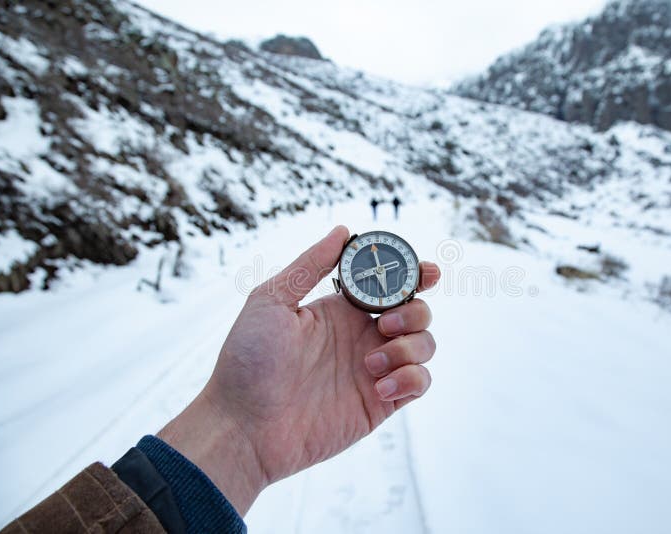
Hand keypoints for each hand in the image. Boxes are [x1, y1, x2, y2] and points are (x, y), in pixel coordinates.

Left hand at [157, 226, 440, 514]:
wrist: (243, 427)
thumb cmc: (247, 362)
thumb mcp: (271, 301)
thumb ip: (310, 265)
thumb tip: (343, 231)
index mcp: (340, 310)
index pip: (388, 285)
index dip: (414, 274)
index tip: (427, 272)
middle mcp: (362, 336)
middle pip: (417, 311)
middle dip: (415, 311)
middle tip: (384, 323)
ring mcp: (374, 370)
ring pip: (425, 345)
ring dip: (410, 347)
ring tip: (370, 364)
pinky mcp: (380, 403)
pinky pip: (420, 383)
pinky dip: (411, 378)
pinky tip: (379, 386)